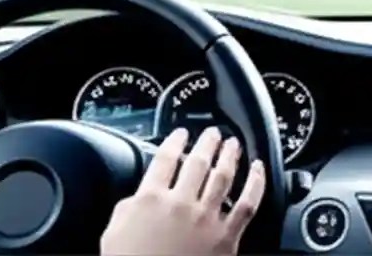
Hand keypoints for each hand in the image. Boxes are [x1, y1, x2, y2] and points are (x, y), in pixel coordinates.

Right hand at [100, 127, 264, 255]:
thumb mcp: (114, 233)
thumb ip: (128, 207)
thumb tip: (139, 194)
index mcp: (150, 200)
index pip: (165, 159)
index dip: (174, 141)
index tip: (181, 134)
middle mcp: (180, 204)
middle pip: (198, 162)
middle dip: (206, 143)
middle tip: (213, 133)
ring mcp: (205, 219)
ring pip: (223, 176)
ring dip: (230, 155)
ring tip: (233, 144)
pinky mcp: (226, 237)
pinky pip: (247, 203)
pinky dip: (256, 182)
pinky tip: (257, 169)